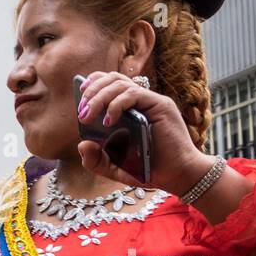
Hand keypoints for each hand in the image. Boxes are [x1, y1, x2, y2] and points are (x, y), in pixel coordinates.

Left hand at [76, 71, 214, 195]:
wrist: (176, 176)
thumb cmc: (149, 170)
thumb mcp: (115, 169)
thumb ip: (96, 161)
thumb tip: (82, 144)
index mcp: (128, 110)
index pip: (110, 84)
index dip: (94, 84)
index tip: (80, 97)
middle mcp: (139, 102)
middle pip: (112, 79)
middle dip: (92, 91)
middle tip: (82, 113)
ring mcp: (149, 102)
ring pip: (120, 83)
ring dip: (99, 97)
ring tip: (87, 117)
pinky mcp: (159, 105)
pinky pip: (134, 94)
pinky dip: (116, 104)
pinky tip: (108, 122)